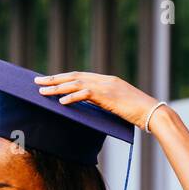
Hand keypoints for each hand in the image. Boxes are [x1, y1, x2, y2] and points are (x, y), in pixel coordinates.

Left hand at [34, 71, 158, 130]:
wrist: (152, 112)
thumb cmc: (137, 113)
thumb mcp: (116, 106)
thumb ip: (103, 103)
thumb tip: (90, 107)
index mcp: (106, 81)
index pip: (79, 76)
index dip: (63, 78)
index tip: (49, 80)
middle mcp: (104, 80)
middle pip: (73, 76)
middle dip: (54, 79)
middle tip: (36, 82)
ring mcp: (106, 86)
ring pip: (75, 83)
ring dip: (57, 87)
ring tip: (42, 91)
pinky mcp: (107, 96)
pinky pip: (85, 94)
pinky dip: (72, 97)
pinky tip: (60, 102)